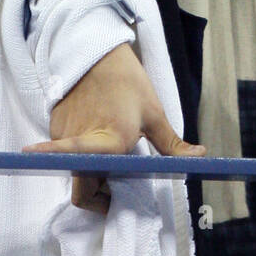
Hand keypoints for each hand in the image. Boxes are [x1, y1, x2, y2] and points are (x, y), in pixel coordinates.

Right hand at [23, 42, 205, 213]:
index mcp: (108, 145)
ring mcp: (63, 137)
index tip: (113, 204)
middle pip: (82, 191)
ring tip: (112, 154)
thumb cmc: (126, 80)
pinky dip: (81, 153)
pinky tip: (98, 134)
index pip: (89, 188)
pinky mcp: (56, 126)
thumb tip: (199, 156)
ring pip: (75, 171)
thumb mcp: (153, 112)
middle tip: (118, 187)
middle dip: (100, 197)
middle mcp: (80, 146)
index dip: (99, 203)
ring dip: (92, 173)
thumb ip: (171, 143)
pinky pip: (67, 152)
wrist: (94, 50)